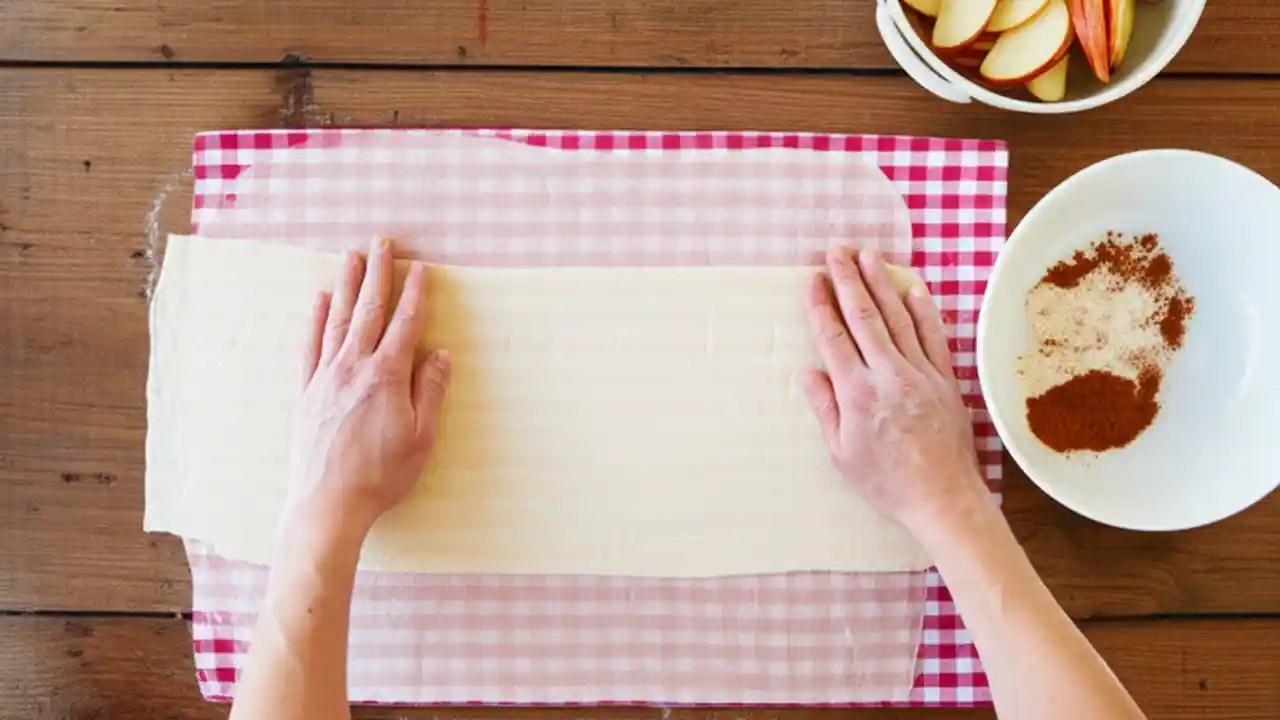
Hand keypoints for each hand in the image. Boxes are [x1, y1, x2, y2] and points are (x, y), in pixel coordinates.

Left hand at [286, 236, 451, 536]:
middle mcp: (354, 368)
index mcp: (387, 376)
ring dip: (346, 285)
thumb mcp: (421, 437)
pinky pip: (310, 345)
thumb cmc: (381, 476)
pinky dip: (315, 320)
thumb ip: (430, 391)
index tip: (420, 268)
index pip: (405, 324)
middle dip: (377, 274)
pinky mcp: (306, 392)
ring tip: (351, 257)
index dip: (415, 294)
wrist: (327, 505)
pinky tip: (318, 300)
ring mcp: (326, 377)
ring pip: (337, 320)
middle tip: (382, 242)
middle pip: (368, 310)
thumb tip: (439, 355)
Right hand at [802, 247, 986, 531]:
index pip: (834, 338)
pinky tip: (914, 287)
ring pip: (897, 318)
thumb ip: (825, 408)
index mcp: (858, 394)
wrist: (942, 497)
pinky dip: (923, 309)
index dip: (821, 305)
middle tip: (836, 251)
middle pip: (864, 317)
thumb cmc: (887, 481)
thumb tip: (808, 372)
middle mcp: (889, 376)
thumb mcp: (841, 453)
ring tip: (868, 255)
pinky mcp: (945, 380)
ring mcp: (921, 374)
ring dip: (881, 283)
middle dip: (847, 280)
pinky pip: (934, 336)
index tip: (812, 279)